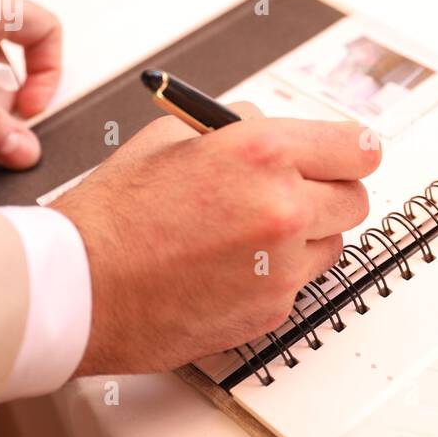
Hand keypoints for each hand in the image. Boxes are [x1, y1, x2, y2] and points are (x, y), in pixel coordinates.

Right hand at [52, 108, 381, 373]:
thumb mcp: (172, 136)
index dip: (351, 150)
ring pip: (332, 243)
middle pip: (355, 198)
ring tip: (250, 233)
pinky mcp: (272, 309)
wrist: (79, 287)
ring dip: (307, 235)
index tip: (348, 154)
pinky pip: (300, 282)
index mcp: (263, 153)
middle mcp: (283, 208)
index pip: (358, 148)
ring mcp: (282, 265)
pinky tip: (231, 266)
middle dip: (328, 192)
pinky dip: (278, 273)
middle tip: (291, 192)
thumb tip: (276, 128)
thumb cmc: (115, 213)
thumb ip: (240, 127)